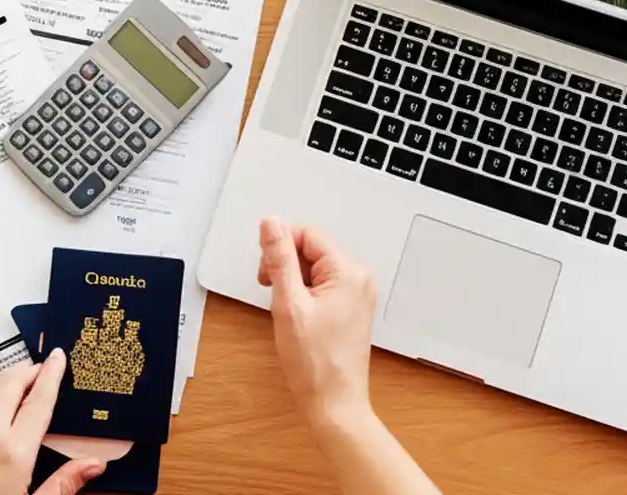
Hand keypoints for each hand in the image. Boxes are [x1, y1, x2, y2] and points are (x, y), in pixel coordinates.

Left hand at [0, 349, 104, 494]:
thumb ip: (62, 485)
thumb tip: (91, 465)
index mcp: (12, 453)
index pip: (38, 400)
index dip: (51, 374)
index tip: (58, 358)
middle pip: (9, 384)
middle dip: (28, 370)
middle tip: (43, 367)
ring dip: (8, 387)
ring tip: (24, 390)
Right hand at [257, 217, 376, 426]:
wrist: (334, 403)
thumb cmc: (316, 363)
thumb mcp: (288, 304)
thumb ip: (279, 259)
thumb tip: (271, 224)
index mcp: (349, 272)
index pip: (307, 234)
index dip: (280, 249)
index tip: (267, 273)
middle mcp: (359, 278)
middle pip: (311, 250)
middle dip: (286, 266)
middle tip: (275, 294)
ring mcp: (357, 293)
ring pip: (314, 268)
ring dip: (293, 282)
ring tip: (288, 311)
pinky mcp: (352, 307)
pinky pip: (322, 285)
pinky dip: (304, 295)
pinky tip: (299, 317)